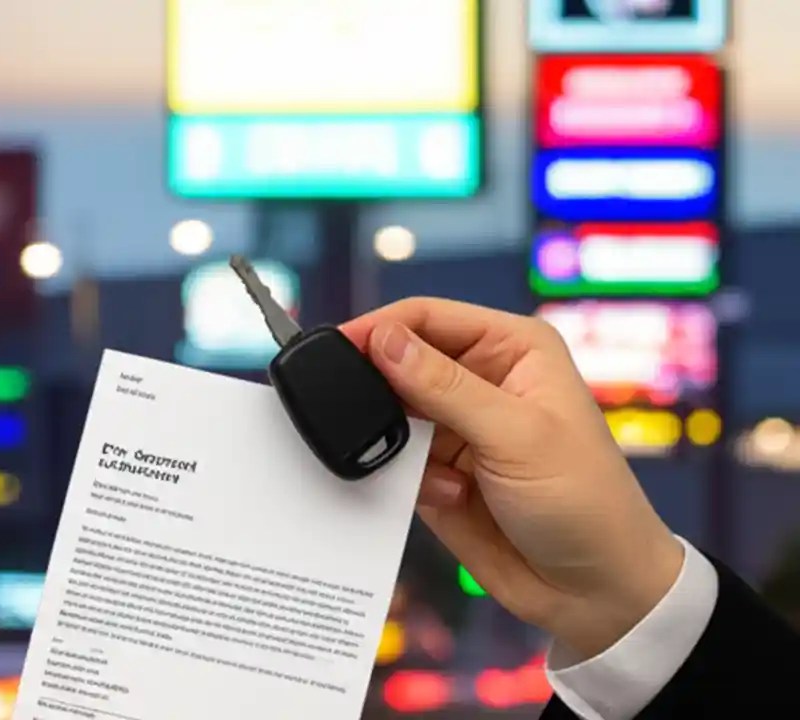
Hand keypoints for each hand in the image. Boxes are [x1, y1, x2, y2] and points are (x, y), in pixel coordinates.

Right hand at [341, 298, 684, 657]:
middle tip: (361, 416)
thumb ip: (443, 386)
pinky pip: (392, 460)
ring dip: (393, 441)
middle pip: (400, 362)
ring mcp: (458, 427)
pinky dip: (403, 477)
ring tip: (425, 468)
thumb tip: (382, 339)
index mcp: (512, 349)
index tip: (335, 347)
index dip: (379, 328)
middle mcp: (481, 380)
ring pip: (390, 414)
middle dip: (379, 389)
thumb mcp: (515, 436)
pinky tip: (448, 497)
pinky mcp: (438, 471)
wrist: (594, 592)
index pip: (427, 318)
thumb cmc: (585, 502)